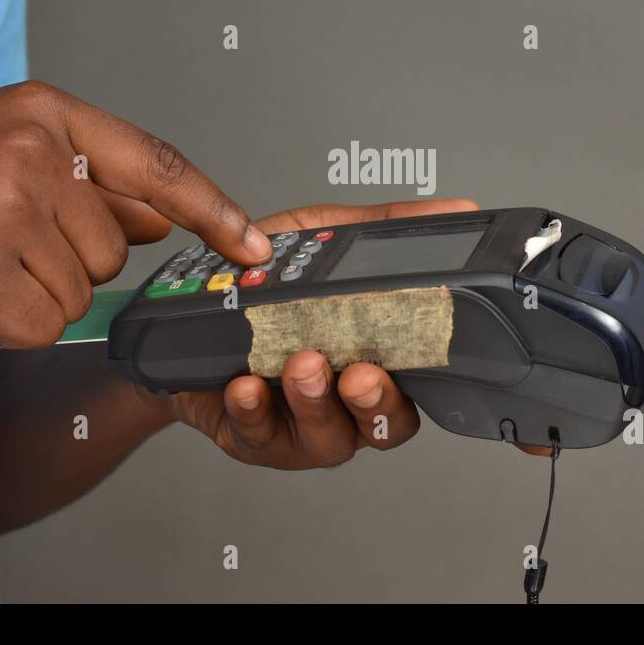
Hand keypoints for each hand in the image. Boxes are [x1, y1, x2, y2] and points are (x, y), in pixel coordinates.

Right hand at [0, 80, 270, 347]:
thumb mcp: (0, 153)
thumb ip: (87, 183)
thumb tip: (161, 221)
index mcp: (44, 112)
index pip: (157, 163)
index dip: (214, 210)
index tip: (256, 246)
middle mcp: (32, 150)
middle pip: (115, 246)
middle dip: (71, 262)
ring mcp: (4, 205)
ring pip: (81, 289)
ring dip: (35, 292)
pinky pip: (43, 324)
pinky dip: (11, 324)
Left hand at [165, 200, 480, 468]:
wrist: (185, 310)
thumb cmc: (265, 283)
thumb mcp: (325, 239)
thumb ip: (387, 225)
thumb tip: (458, 206)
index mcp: (377, 364)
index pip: (419, 386)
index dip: (424, 378)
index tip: (416, 350)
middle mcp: (346, 406)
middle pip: (382, 428)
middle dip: (373, 403)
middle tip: (358, 373)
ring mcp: (300, 428)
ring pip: (324, 437)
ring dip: (314, 402)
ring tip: (300, 364)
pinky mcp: (249, 437)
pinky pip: (256, 435)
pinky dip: (252, 410)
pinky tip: (245, 385)